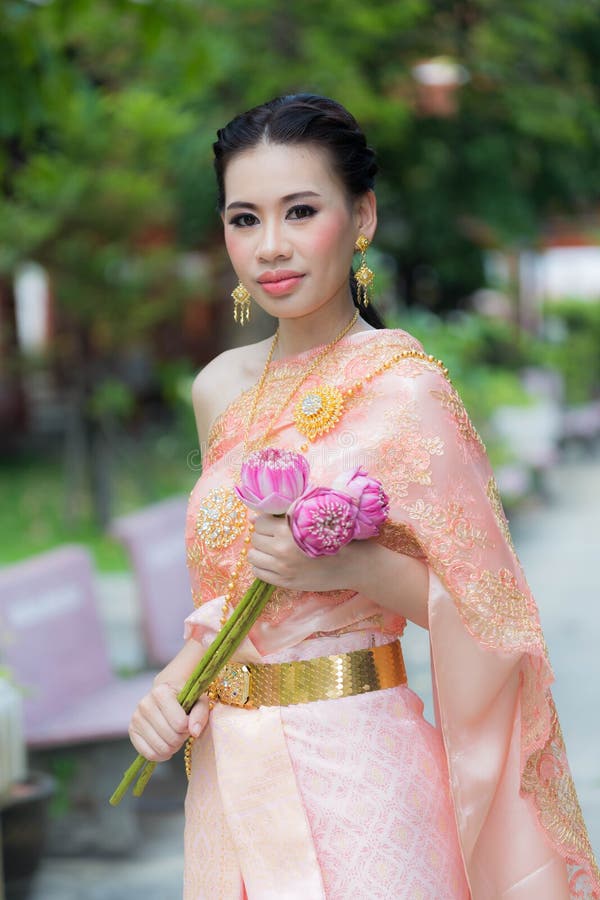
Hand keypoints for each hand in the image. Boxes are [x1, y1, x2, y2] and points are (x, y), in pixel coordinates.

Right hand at [129, 683, 208, 761]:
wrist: (167, 693)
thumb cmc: (186, 697)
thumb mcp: (199, 701)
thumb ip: (200, 714)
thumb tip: (194, 732)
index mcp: (161, 692)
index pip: (180, 723)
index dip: (188, 728)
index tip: (189, 722)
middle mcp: (145, 704)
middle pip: (171, 737)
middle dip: (181, 738)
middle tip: (183, 731)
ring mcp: (136, 718)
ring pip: (160, 748)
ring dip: (173, 747)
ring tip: (176, 736)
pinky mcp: (132, 731)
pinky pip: (148, 754)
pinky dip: (161, 755)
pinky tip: (167, 745)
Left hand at [247, 513, 365, 592]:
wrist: (353, 565)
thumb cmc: (336, 537)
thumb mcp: (314, 519)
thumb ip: (287, 514)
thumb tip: (254, 517)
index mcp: (290, 530)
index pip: (260, 522)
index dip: (266, 521)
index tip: (274, 523)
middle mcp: (282, 549)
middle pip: (256, 538)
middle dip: (263, 535)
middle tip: (275, 536)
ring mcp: (283, 568)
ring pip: (253, 556)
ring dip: (260, 551)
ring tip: (273, 549)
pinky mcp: (285, 583)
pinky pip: (258, 573)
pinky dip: (262, 566)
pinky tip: (274, 562)